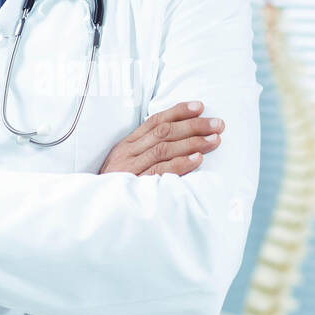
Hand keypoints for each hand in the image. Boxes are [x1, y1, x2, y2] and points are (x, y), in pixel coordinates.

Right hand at [99, 100, 224, 176]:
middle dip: (194, 125)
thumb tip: (177, 139)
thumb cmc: (116, 186)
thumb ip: (146, 151)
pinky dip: (180, 163)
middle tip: (218, 124)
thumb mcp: (126, 163)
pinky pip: (160, 171)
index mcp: (128, 144)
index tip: (200, 107)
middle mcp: (129, 152)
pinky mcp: (135, 184)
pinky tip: (197, 159)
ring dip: (193, 142)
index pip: (155, 121)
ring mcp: (131, 167)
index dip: (178, 112)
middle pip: (164, 132)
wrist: (96, 208)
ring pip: (164, 148)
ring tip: (215, 140)